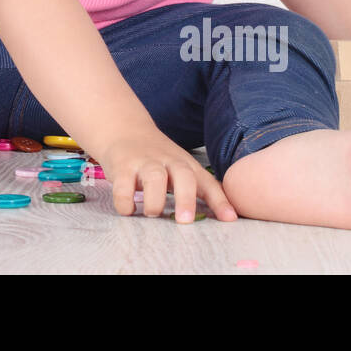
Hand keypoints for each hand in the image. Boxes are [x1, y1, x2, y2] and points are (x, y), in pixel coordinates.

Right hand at [93, 127, 236, 221]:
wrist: (123, 129)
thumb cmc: (157, 157)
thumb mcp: (180, 167)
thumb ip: (201, 188)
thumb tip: (229, 215)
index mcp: (185, 164)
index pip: (207, 182)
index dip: (219, 200)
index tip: (229, 219)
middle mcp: (167, 162)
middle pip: (183, 175)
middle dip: (186, 198)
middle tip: (185, 221)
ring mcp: (144, 163)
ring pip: (154, 178)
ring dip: (155, 200)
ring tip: (152, 213)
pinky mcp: (121, 167)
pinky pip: (122, 185)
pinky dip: (125, 201)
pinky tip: (128, 210)